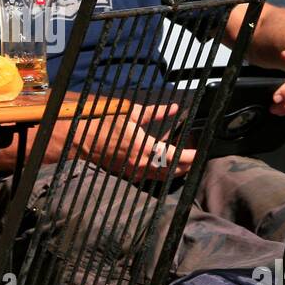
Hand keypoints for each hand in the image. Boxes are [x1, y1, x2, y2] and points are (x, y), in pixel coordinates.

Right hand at [80, 102, 196, 181]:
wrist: (84, 141)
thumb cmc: (106, 125)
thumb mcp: (132, 114)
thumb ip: (155, 112)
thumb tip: (174, 108)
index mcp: (146, 148)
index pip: (177, 157)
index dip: (192, 156)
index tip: (200, 152)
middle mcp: (143, 164)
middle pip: (173, 170)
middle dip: (187, 164)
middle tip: (195, 156)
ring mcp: (136, 172)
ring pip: (163, 176)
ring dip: (176, 169)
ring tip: (185, 161)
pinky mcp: (130, 175)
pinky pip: (151, 176)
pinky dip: (162, 172)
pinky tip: (165, 164)